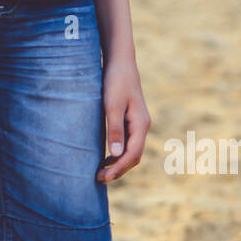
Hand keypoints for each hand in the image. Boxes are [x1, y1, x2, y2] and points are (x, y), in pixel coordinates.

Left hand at [96, 57, 150, 182]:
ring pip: (130, 151)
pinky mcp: (129, 120)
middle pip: (133, 156)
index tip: (103, 177)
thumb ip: (114, 129)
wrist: (120, 62)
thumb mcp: (112, 105)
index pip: (133, 154)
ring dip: (117, 163)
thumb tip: (115, 154)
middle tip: (98, 178)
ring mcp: (137, 123)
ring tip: (100, 172)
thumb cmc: (115, 81)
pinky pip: (126, 143)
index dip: (118, 168)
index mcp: (140, 124)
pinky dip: (117, 154)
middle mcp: (142, 126)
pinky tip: (105, 157)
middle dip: (118, 170)